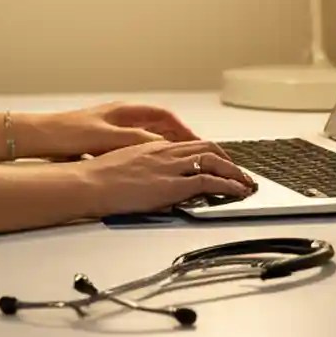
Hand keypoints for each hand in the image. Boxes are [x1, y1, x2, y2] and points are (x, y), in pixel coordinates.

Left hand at [37, 101, 201, 158]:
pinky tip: (148, 169)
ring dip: (162, 148)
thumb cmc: (70, 132)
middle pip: (159, 126)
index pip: (164, 116)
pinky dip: (146, 155)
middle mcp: (122, 117)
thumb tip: (162, 144)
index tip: (196, 142)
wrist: (42, 137)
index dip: (183, 129)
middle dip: (177, 139)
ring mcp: (113, 129)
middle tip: (193, 155)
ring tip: (177, 163)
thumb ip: (136, 139)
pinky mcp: (104, 142)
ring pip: (147, 137)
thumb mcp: (108, 137)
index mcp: (126, 111)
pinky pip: (134, 147)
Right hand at [72, 140, 257, 215]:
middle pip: (208, 148)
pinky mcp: (173, 184)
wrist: (89, 182)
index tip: (219, 162)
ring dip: (234, 172)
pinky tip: (237, 191)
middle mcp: (166, 151)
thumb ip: (145, 169)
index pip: (189, 145)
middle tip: (238, 172)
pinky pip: (209, 180)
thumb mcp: (125, 165)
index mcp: (154, 146)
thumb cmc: (99, 177)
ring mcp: (171, 166)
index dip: (209, 153)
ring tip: (245, 183)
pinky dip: (228, 185)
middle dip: (228, 160)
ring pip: (214, 160)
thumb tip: (154, 180)